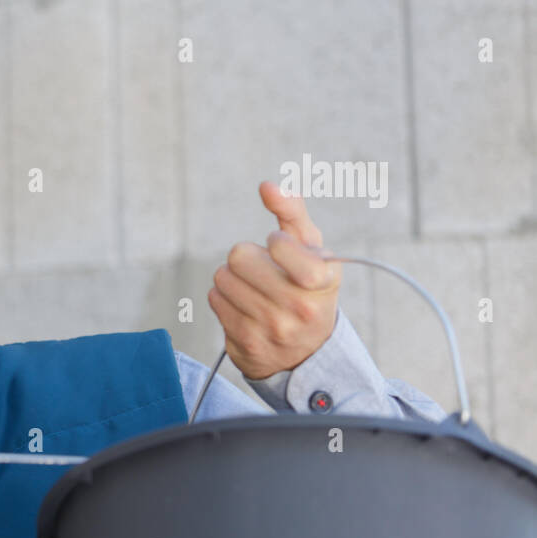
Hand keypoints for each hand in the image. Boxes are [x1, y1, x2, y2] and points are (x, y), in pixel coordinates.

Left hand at [207, 180, 341, 379]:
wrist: (306, 351)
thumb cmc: (306, 286)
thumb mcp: (312, 249)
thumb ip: (292, 212)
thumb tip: (266, 186)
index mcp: (322, 280)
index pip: (281, 245)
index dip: (274, 241)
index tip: (279, 247)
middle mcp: (300, 308)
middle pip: (239, 257)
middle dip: (247, 257)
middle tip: (263, 269)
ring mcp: (271, 328)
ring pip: (223, 278)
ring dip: (233, 277)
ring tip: (254, 288)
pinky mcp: (245, 343)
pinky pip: (214, 299)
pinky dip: (225, 296)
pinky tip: (244, 305)